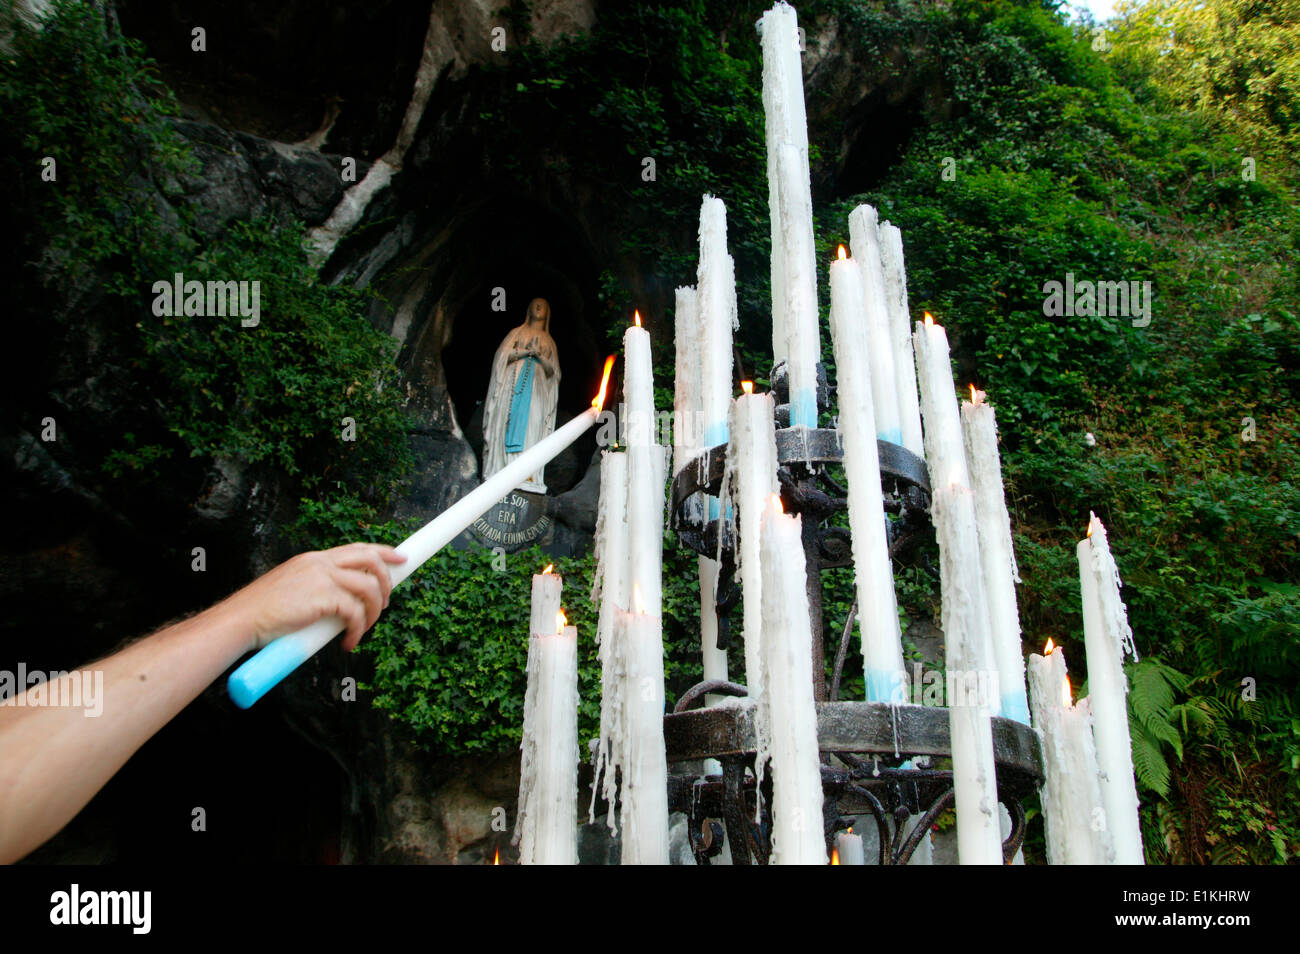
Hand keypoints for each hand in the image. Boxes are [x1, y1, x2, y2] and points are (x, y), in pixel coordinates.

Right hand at [229, 543, 407, 652]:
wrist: (242, 620)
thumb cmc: (262, 613)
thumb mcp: (293, 590)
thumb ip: (316, 590)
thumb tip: (338, 607)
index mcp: (313, 559)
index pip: (356, 548)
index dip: (383, 552)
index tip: (401, 559)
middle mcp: (320, 563)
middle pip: (370, 559)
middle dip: (387, 580)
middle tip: (387, 603)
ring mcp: (321, 578)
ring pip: (368, 587)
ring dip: (374, 611)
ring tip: (365, 628)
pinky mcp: (322, 597)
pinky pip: (355, 612)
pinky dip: (358, 630)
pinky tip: (349, 642)